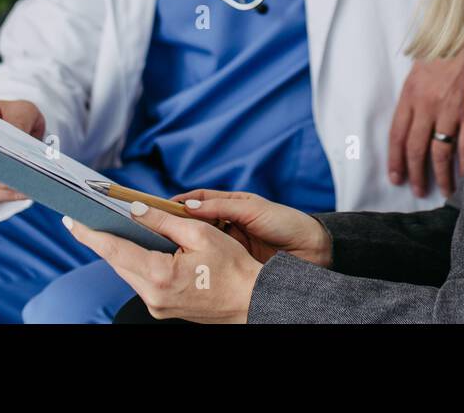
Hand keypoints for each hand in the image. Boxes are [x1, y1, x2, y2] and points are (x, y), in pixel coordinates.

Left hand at [65, 201, 264, 322]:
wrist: (252, 299)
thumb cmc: (233, 266)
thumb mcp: (200, 233)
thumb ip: (163, 221)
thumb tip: (134, 209)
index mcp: (160, 275)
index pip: (114, 250)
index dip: (90, 234)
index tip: (72, 220)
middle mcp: (153, 295)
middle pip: (118, 262)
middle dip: (104, 240)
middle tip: (91, 218)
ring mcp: (157, 306)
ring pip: (129, 272)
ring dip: (122, 251)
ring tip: (116, 229)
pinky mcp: (163, 309)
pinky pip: (142, 282)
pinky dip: (139, 263)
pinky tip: (142, 248)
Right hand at [170, 189, 332, 267]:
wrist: (312, 251)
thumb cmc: (286, 223)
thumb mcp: (253, 210)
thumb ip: (222, 208)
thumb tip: (189, 207)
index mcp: (232, 205)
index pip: (198, 200)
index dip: (178, 203)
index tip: (156, 206)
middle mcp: (228, 222)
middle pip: (194, 221)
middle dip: (175, 223)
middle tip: (152, 227)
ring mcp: (230, 242)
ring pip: (199, 240)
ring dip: (183, 242)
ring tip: (163, 246)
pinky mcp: (234, 261)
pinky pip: (210, 257)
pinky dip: (196, 258)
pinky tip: (183, 262)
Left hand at [388, 48, 463, 197]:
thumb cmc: (442, 49)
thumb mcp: (417, 69)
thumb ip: (412, 97)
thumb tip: (409, 125)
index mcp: (410, 94)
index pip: (397, 135)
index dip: (395, 160)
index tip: (396, 178)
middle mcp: (428, 105)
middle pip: (416, 148)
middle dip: (416, 174)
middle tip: (418, 191)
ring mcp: (451, 109)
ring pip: (442, 151)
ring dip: (442, 175)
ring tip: (444, 190)